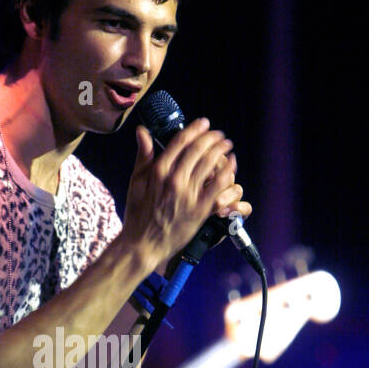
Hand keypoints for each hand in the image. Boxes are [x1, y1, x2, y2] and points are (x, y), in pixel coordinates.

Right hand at [121, 118, 250, 273]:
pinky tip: (232, 163)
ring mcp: (188, 195)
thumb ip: (143, 155)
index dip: (195, 128)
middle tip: (219, 134)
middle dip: (212, 137)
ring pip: (210, 163)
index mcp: (158, 171)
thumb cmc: (138, 214)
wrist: (143, 244)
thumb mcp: (136, 181)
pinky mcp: (200, 209)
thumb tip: (142, 130)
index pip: (180, 141)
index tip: (204, 123)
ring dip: (221, 149)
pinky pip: (219, 185)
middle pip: (198, 149)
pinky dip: (228, 171)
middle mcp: (174, 180)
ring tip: (226, 144)